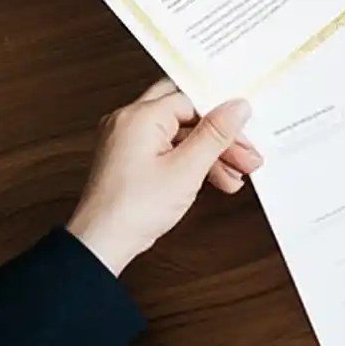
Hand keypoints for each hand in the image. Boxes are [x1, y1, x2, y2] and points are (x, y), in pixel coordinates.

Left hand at [66, 79, 263, 274]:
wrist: (101, 245)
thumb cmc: (132, 210)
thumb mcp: (187, 169)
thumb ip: (216, 133)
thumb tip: (237, 107)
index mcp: (141, 116)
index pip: (194, 100)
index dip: (224, 120)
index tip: (244, 136)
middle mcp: (130, 121)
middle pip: (188, 114)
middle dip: (220, 136)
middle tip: (243, 153)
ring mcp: (127, 140)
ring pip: (180, 134)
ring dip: (210, 153)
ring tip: (234, 175)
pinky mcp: (129, 158)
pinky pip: (167, 149)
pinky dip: (191, 162)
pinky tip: (213, 179)